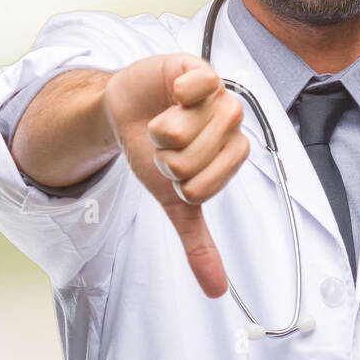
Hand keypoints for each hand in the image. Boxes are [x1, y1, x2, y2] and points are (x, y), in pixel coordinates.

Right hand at [102, 54, 249, 297]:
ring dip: (165, 130)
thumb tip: (217, 291)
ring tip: (163, 121)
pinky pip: (199, 83)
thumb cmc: (156, 151)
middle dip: (167, 157)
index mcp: (232, 154)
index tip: (172, 170)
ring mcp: (217, 94)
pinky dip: (177, 93)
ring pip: (193, 125)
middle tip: (164, 144)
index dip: (177, 181)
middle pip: (197, 156)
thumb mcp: (174, 201)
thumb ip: (198, 242)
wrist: (127, 110)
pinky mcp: (198, 69)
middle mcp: (230, 124)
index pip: (206, 185)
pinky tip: (172, 93)